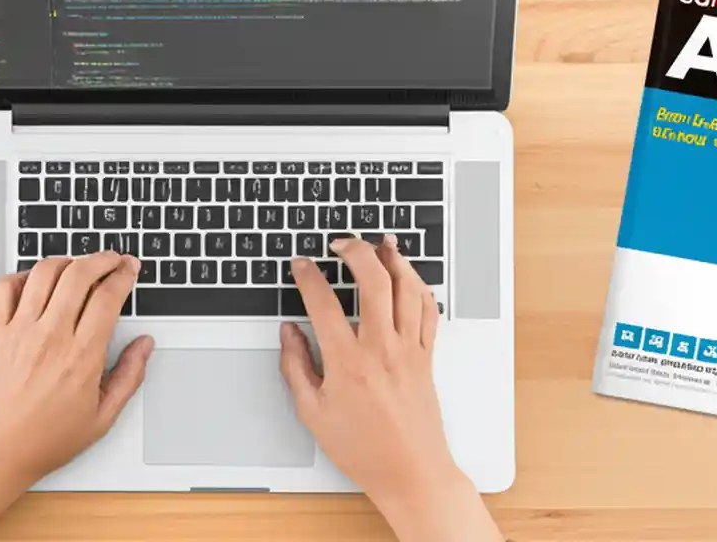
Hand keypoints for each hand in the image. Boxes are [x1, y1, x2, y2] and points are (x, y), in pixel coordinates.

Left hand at [0, 252, 151, 539]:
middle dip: (102, 258)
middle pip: (80, 274)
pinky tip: (36, 283)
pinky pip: (6, 287)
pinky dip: (22, 276)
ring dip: (66, 260)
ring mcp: (20, 331)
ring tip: (78, 265)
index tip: (131, 268)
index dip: (124, 274)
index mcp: (82, 356)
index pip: (108, 296)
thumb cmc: (43, 441)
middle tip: (112, 258)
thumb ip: (129, 377)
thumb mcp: (101, 418)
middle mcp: (51, 336)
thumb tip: (145, 345)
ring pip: (45, 272)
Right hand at [280, 235, 501, 541]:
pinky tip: (410, 276)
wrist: (411, 472)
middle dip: (356, 251)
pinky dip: (420, 286)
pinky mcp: (426, 357)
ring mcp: (408, 350)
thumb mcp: (312, 413)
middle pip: (373, 281)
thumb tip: (288, 332)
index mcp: (347, 363)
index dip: (308, 276)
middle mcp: (381, 349)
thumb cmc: (362, 449)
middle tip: (340, 243)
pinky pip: (428, 311)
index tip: (301, 265)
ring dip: (394, 259)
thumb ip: (296, 367)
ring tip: (381, 243)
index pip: (323, 303)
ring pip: (407, 289)